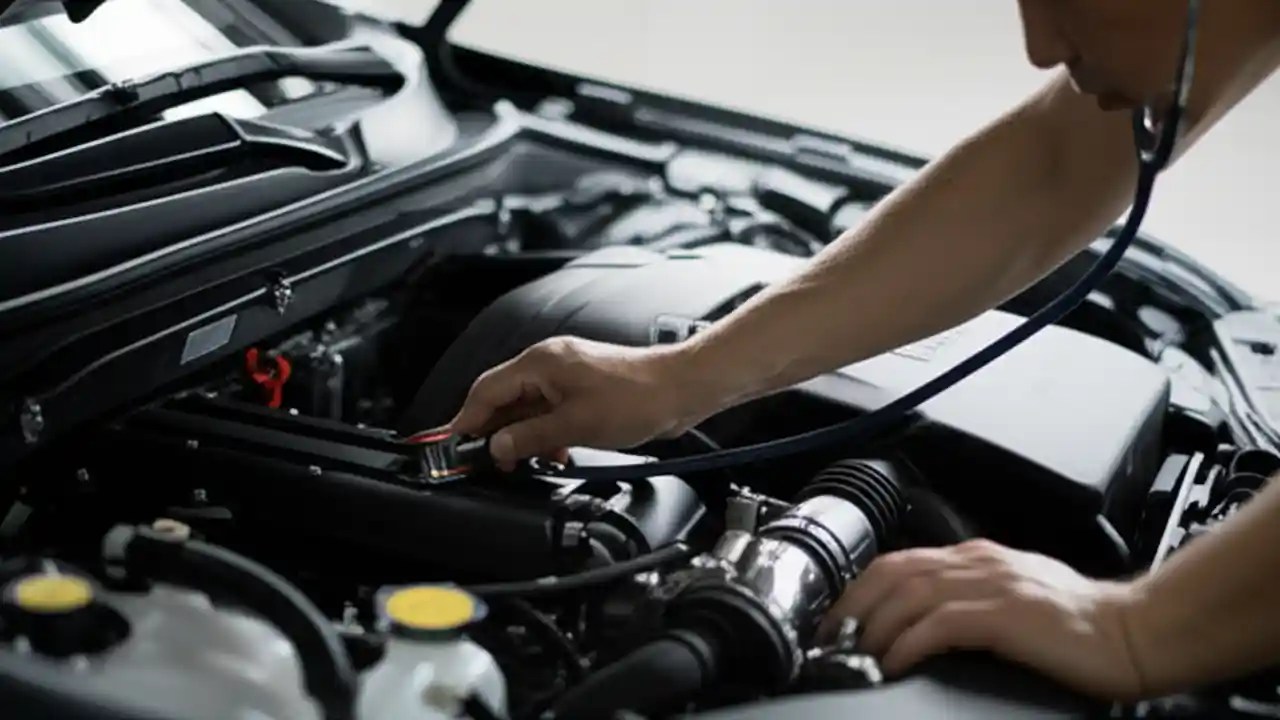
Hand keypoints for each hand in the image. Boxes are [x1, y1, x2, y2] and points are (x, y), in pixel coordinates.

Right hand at [449, 337, 708, 470]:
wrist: (679, 389)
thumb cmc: (636, 398)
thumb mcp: (574, 426)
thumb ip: (530, 438)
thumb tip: (498, 448)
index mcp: (540, 363)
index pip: (486, 391)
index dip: (467, 422)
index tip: (457, 449)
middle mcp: (548, 362)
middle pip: (503, 398)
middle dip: (495, 432)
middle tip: (488, 463)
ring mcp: (566, 374)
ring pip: (526, 406)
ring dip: (522, 435)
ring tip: (524, 462)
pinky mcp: (581, 387)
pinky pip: (549, 409)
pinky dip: (545, 432)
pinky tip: (554, 452)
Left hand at [822, 539, 1147, 700]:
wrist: (1135, 631)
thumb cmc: (1079, 623)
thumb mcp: (1012, 595)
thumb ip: (969, 596)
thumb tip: (921, 620)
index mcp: (975, 555)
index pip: (898, 561)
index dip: (859, 589)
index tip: (837, 620)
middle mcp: (977, 561)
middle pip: (891, 571)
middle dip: (852, 605)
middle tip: (829, 640)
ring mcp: (991, 585)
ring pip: (907, 594)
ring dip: (871, 627)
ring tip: (852, 655)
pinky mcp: (1005, 615)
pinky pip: (939, 624)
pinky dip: (907, 643)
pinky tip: (891, 664)